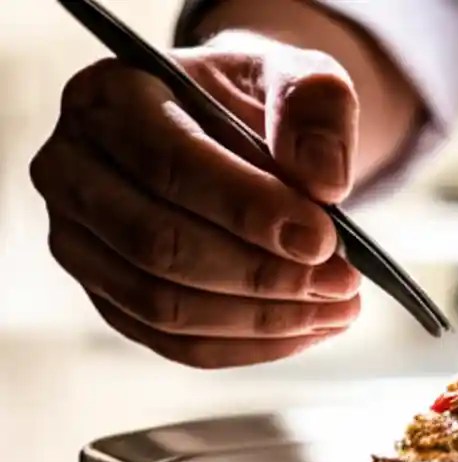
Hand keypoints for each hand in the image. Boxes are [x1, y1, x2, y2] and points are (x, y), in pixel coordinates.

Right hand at [30, 31, 361, 367]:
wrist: (244, 135)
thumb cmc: (262, 104)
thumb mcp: (300, 78)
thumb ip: (316, 107)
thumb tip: (323, 180)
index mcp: (110, 98)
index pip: (170, 165)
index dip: (249, 210)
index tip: (323, 239)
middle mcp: (73, 170)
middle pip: (159, 244)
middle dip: (261, 274)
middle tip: (341, 282)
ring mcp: (82, 242)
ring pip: (164, 305)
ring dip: (261, 318)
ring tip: (338, 306)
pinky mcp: (110, 296)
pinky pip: (175, 343)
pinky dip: (249, 345)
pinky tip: (308, 329)